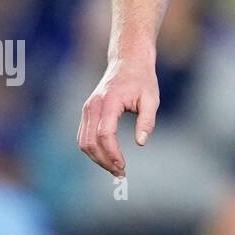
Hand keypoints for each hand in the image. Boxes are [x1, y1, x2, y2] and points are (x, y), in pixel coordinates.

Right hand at [78, 50, 159, 177]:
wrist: (128, 60)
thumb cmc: (142, 79)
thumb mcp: (151, 98)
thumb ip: (147, 121)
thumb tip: (141, 142)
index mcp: (109, 102)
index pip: (105, 134)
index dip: (112, 153)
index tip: (123, 166)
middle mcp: (93, 106)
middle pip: (90, 142)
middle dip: (104, 160)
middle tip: (120, 173)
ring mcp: (88, 108)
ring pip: (83, 141)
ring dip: (97, 158)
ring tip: (115, 168)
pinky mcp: (87, 111)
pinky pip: (84, 136)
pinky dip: (93, 149)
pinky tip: (107, 157)